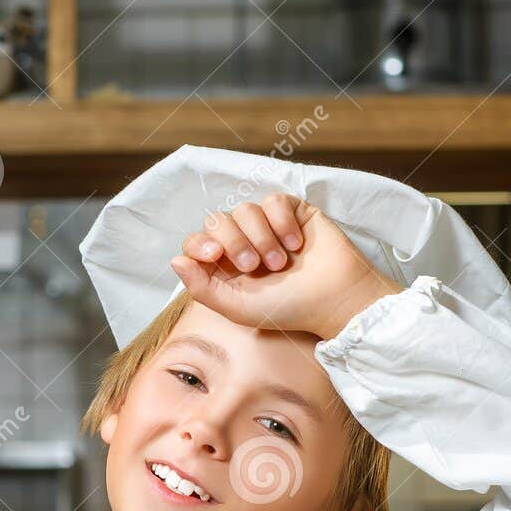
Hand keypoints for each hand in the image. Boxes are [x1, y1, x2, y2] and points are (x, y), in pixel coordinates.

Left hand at [169, 194, 404, 341]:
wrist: (334, 297)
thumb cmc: (288, 308)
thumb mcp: (238, 307)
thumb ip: (202, 288)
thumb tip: (175, 260)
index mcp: (225, 267)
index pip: (197, 243)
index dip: (199, 243)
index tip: (214, 255)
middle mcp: (242, 243)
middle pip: (217, 220)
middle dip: (234, 241)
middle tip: (256, 267)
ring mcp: (266, 225)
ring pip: (245, 209)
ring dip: (261, 237)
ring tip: (280, 263)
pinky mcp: (291, 211)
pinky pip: (273, 201)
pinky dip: (281, 222)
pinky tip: (296, 244)